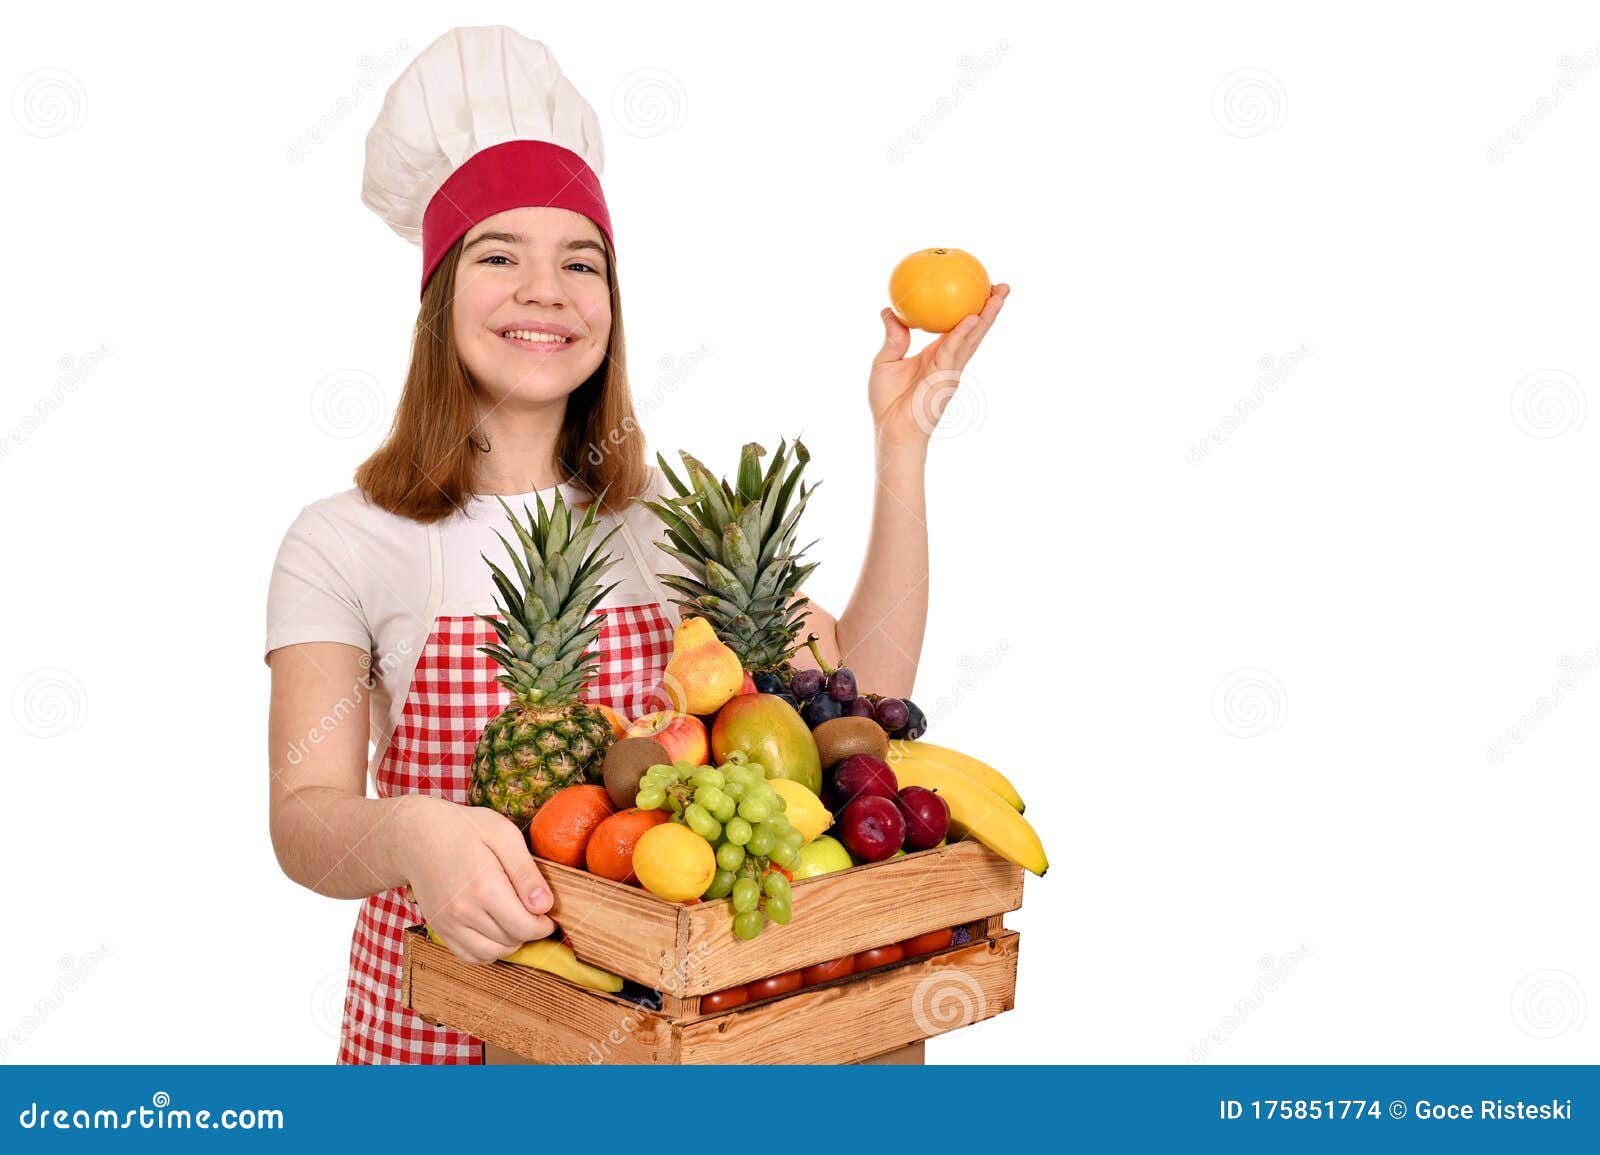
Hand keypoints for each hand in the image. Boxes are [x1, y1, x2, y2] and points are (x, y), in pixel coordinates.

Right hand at [397, 796, 555, 965]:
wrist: (416, 836)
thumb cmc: (464, 829)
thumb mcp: (503, 835)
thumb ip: (525, 872)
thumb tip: (545, 905)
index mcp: (485, 887)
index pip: (526, 927)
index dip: (544, 925)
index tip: (549, 914)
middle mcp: (464, 912)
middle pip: (511, 941)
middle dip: (529, 932)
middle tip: (534, 914)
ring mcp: (448, 923)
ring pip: (491, 954)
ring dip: (510, 944)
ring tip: (516, 922)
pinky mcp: (439, 928)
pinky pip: (469, 956)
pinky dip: (487, 951)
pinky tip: (495, 931)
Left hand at [869, 283, 1008, 451]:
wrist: (891, 429)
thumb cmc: (887, 402)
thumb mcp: (886, 361)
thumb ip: (893, 336)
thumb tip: (888, 310)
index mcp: (936, 355)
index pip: (957, 327)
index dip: (968, 309)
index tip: (976, 288)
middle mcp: (948, 360)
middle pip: (974, 330)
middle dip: (989, 309)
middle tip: (1002, 286)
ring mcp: (950, 369)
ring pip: (973, 337)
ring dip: (987, 316)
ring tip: (999, 295)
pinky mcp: (946, 377)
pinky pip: (955, 350)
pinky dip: (964, 333)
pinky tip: (972, 317)